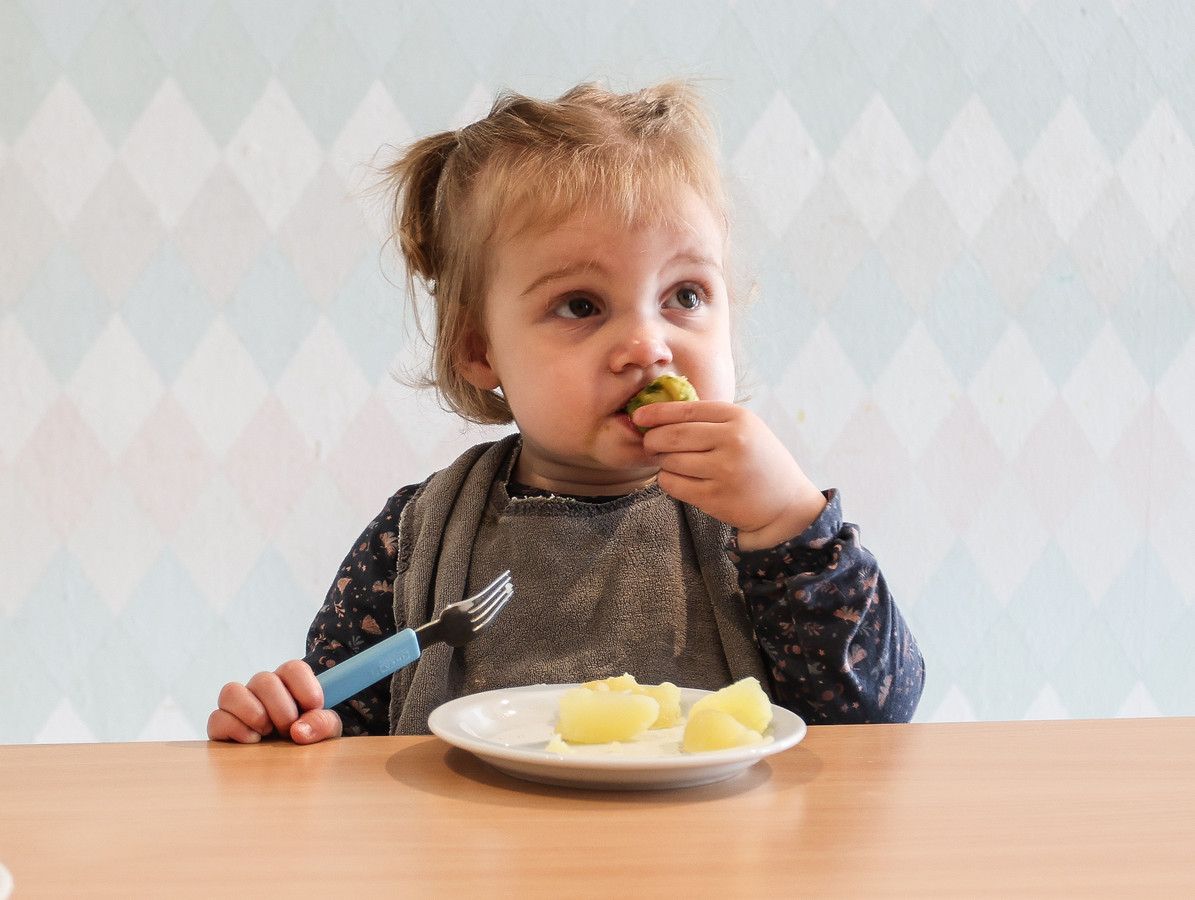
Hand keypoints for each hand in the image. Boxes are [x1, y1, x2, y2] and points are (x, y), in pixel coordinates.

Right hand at [207, 659, 342, 743]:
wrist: (289, 770)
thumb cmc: (308, 741)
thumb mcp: (326, 733)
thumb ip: (323, 724)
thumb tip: (299, 730)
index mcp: (290, 684)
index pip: (292, 668)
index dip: (305, 687)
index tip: (313, 708)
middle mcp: (262, 690)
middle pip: (264, 680)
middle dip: (282, 710)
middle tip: (289, 731)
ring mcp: (239, 707)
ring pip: (231, 692)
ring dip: (254, 714)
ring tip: (267, 733)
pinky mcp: (221, 727)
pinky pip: (217, 718)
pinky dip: (235, 729)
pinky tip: (253, 742)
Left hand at [634, 400, 826, 551]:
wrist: (786, 503)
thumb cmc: (759, 461)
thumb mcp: (746, 429)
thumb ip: (711, 420)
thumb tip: (660, 415)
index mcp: (739, 418)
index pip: (688, 409)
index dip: (658, 412)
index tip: (639, 415)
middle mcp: (733, 441)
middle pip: (672, 435)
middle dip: (653, 439)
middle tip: (650, 443)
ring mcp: (724, 470)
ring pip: (670, 461)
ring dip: (663, 462)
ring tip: (674, 463)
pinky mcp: (715, 497)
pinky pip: (673, 484)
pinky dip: (667, 480)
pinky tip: (677, 479)